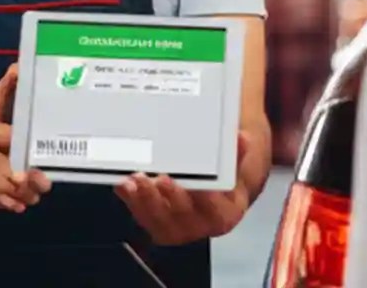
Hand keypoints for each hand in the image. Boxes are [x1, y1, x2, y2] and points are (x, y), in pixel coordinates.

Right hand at [0, 64, 51, 211]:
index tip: (40, 156)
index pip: (7, 134)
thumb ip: (5, 98)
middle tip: (44, 186)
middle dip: (24, 176)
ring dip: (16, 192)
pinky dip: (0, 202)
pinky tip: (15, 206)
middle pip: (1, 162)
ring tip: (33, 199)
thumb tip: (17, 66)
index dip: (24, 145)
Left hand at [114, 132, 253, 244]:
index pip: (214, 210)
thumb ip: (239, 154)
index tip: (195, 184)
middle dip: (167, 198)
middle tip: (158, 178)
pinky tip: (124, 184)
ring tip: (135, 180)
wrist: (217, 193)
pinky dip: (131, 200)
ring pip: (157, 220)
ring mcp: (175, 228)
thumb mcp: (237, 165)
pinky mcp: (156, 223)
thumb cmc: (226, 178)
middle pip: (181, 217)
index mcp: (224, 214)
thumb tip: (242, 138)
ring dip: (144, 200)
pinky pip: (141, 215)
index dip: (203, 199)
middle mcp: (199, 226)